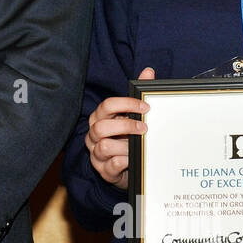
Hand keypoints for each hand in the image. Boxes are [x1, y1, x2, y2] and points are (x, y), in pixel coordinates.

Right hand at [84, 67, 154, 187]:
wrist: (126, 167)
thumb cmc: (127, 137)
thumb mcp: (132, 116)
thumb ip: (138, 95)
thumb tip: (148, 71)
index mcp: (100, 118)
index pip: (106, 106)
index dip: (126, 104)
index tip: (145, 106)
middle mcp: (94, 135)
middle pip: (101, 127)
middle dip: (125, 126)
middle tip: (145, 127)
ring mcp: (96, 153)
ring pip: (104, 147)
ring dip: (125, 146)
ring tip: (140, 146)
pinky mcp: (103, 171)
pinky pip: (111, 165)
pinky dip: (125, 161)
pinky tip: (134, 159)